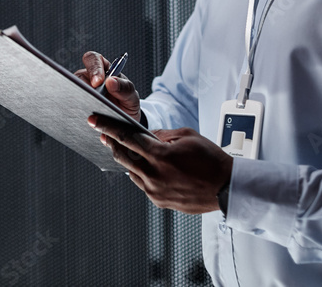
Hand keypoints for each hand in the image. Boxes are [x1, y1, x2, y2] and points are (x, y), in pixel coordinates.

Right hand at [74, 51, 141, 122]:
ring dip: (78, 100)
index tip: (97, 82)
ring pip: (72, 91)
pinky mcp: (77, 106)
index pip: (93, 59)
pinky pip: (71, 106)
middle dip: (82, 86)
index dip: (93, 67)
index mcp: (103, 69)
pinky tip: (83, 120)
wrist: (124, 121)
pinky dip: (76, 112)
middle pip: (78, 76)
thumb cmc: (127, 103)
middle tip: (90, 99)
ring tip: (86, 111)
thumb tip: (111, 81)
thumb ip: (125, 88)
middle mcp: (89, 78)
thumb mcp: (131, 96)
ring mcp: (81, 92)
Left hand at [88, 114, 232, 214]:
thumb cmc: (211, 160)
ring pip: (130, 172)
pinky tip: (142, 165)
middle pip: (122, 156)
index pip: (126, 138)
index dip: (108, 128)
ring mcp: (155, 191)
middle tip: (103, 134)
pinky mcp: (159, 201)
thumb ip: (162, 134)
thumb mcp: (187, 135)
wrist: (226, 187)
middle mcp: (154, 175)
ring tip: (123, 148)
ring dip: (125, 159)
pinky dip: (139, 173)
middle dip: (111, 143)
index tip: (95, 121)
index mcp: (160, 155)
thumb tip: (146, 134)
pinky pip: (142, 184)